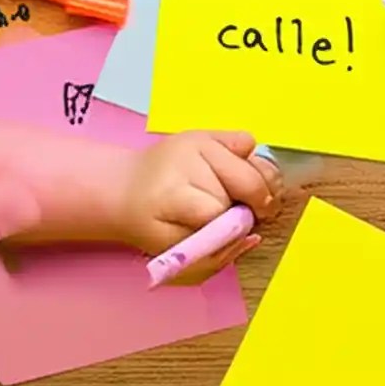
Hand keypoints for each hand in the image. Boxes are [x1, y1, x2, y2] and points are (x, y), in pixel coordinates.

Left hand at [116, 131, 282, 284]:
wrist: (126, 188)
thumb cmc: (151, 223)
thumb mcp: (173, 250)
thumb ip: (213, 253)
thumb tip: (254, 238)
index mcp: (172, 194)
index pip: (221, 210)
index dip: (232, 227)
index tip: (227, 233)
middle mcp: (188, 160)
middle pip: (249, 185)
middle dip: (251, 206)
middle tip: (240, 216)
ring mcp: (201, 141)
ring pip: (256, 166)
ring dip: (259, 186)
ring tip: (246, 198)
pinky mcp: (210, 131)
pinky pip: (249, 141)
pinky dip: (252, 161)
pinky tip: (236, 175)